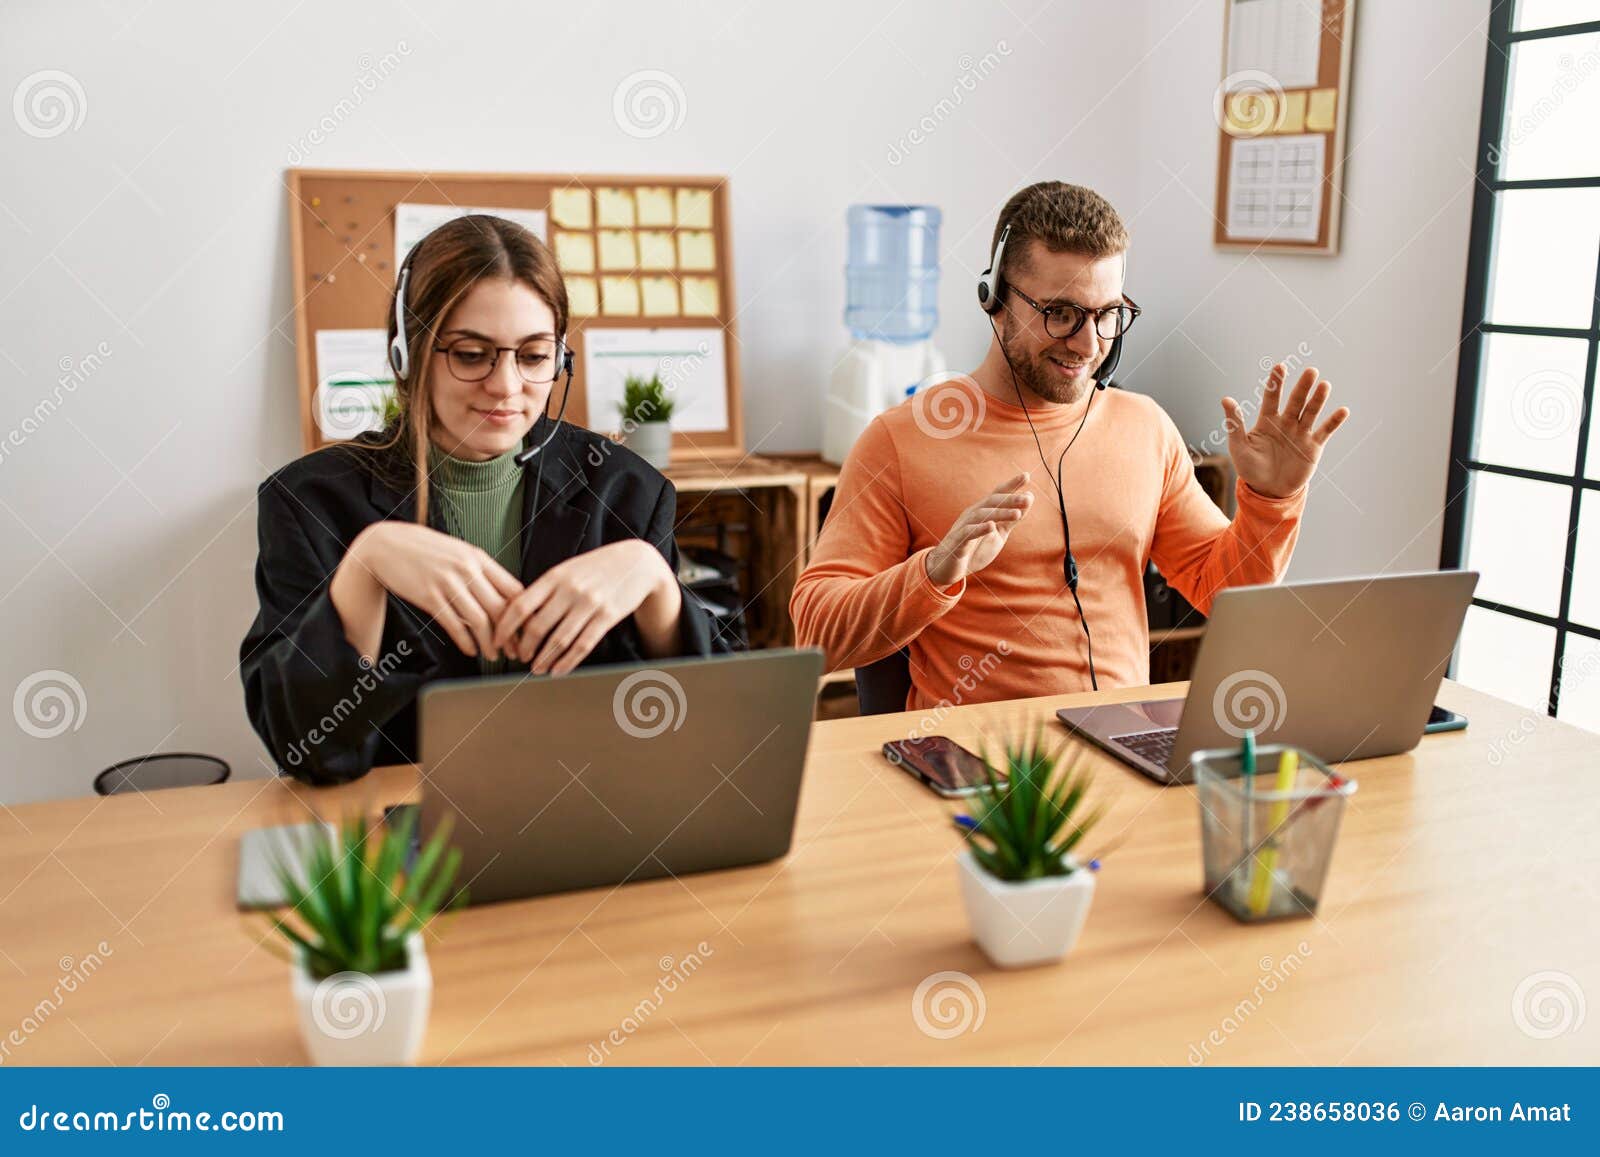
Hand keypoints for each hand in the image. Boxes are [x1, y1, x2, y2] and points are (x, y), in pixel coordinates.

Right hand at [345, 521, 522, 658]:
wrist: (386, 544)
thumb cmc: (425, 549)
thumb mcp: (459, 551)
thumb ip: (481, 570)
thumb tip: (506, 595)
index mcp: (479, 557)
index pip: (514, 589)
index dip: (525, 614)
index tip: (529, 630)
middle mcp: (467, 569)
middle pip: (501, 608)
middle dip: (512, 635)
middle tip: (517, 651)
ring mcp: (448, 582)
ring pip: (480, 620)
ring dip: (490, 643)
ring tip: (494, 655)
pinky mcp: (429, 596)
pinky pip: (454, 624)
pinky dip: (466, 641)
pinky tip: (471, 650)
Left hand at [492, 540, 675, 674]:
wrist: (637, 562)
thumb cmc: (598, 568)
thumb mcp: (568, 570)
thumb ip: (546, 589)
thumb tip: (518, 613)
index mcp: (555, 576)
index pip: (521, 605)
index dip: (506, 627)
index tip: (498, 641)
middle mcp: (570, 589)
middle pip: (537, 626)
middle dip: (524, 648)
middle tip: (520, 658)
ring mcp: (589, 603)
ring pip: (559, 640)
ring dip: (544, 659)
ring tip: (537, 668)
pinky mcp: (607, 616)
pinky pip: (583, 645)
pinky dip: (567, 662)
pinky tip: (559, 670)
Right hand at [924, 472, 1033, 588]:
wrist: (949, 569)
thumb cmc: (974, 549)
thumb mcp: (998, 534)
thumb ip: (1012, 518)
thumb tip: (1029, 498)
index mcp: (983, 511)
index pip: (998, 494)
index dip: (1011, 485)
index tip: (1027, 475)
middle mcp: (973, 514)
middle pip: (992, 502)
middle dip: (1010, 500)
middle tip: (1027, 499)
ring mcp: (964, 527)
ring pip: (982, 515)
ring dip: (1000, 513)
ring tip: (1017, 514)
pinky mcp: (957, 541)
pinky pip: (968, 533)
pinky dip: (979, 529)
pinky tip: (991, 526)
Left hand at [1222, 363, 1349, 498]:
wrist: (1269, 491)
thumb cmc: (1250, 468)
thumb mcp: (1239, 447)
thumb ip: (1235, 423)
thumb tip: (1225, 399)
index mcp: (1267, 420)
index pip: (1272, 397)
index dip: (1275, 383)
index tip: (1279, 366)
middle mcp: (1286, 423)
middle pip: (1295, 401)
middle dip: (1302, 387)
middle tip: (1310, 371)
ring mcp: (1301, 433)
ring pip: (1311, 412)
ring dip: (1318, 399)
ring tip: (1325, 385)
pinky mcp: (1314, 446)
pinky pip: (1325, 431)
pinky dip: (1334, 421)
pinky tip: (1343, 410)